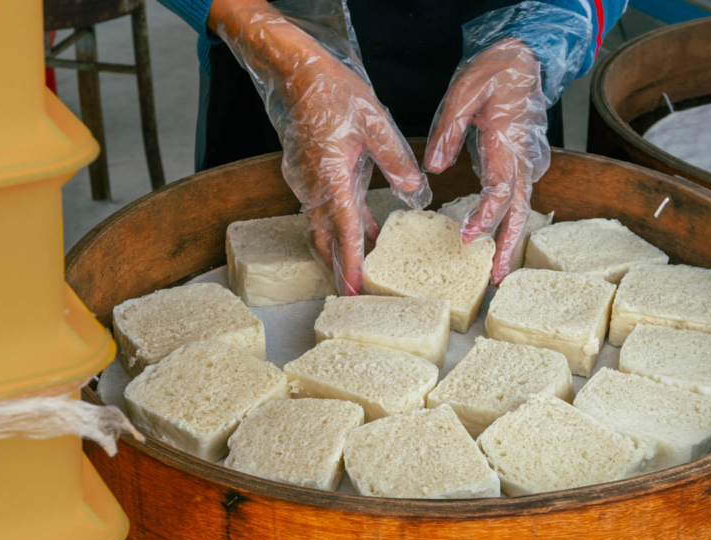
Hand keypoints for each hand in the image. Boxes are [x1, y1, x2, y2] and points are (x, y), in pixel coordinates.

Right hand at [210, 1, 429, 294]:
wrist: (295, 71)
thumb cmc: (332, 90)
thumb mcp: (374, 120)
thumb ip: (396, 158)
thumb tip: (416, 190)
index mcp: (329, 175)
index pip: (343, 228)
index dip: (351, 262)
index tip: (355, 289)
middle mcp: (312, 184)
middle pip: (325, 239)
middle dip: (338, 269)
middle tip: (353, 297)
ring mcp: (306, 181)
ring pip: (322, 227)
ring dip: (338, 251)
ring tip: (357, 275)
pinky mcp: (308, 174)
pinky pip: (325, 209)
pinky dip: (340, 226)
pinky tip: (364, 234)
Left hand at [425, 38, 548, 284]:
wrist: (526, 58)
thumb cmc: (496, 71)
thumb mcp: (464, 92)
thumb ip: (449, 130)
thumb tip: (434, 166)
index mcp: (508, 142)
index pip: (500, 189)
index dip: (485, 216)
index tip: (467, 237)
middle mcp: (523, 157)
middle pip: (519, 210)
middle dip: (508, 245)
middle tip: (498, 277)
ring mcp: (527, 161)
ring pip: (521, 207)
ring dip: (510, 238)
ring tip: (497, 270)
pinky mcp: (523, 162)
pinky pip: (518, 197)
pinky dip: (509, 220)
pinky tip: (496, 239)